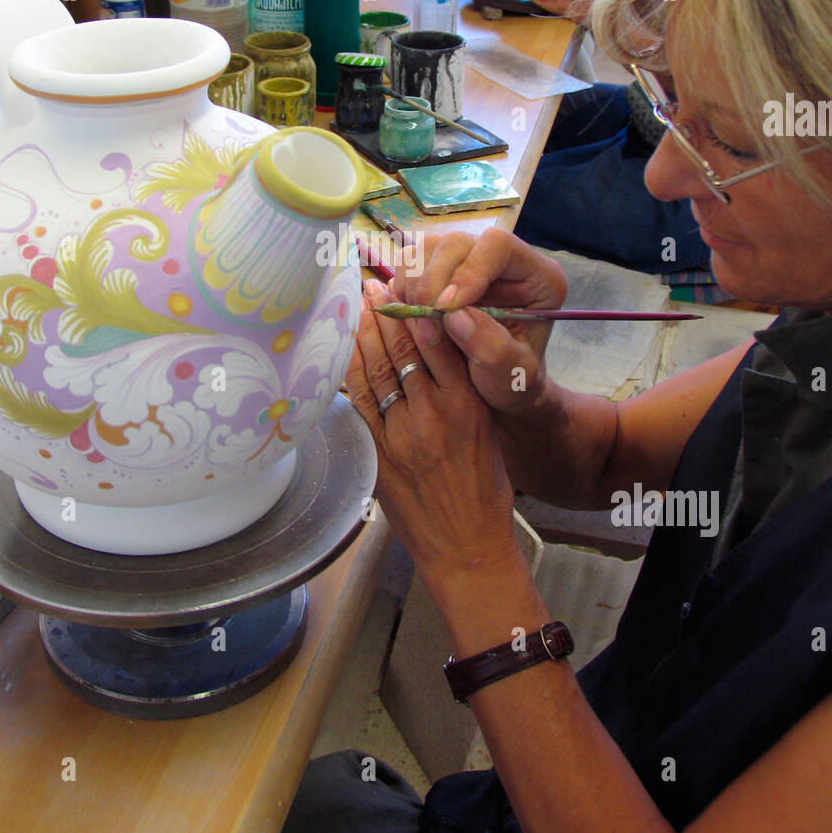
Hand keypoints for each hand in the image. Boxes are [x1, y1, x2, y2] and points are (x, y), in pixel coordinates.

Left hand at [345, 280, 517, 583]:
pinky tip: (343, 349)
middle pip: (407, 351)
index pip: (443, 344)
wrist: (468, 546)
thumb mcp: (488, 432)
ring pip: (380, 371)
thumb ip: (464, 392)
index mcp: (470, 406)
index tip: (409, 286)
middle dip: (388, 314)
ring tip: (358, 307)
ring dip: (366, 335)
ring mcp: (405, 435)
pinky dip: (350, 372)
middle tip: (374, 286)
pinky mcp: (381, 455)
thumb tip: (439, 352)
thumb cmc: (483, 491)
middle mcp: (438, 415)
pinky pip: (360, 403)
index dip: (421, 311)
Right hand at [389, 230, 566, 419]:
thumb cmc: (513, 380)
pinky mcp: (439, 271)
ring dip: (413, 287)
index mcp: (537, 276)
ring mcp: (467, 261)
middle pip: (456, 243)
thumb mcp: (512, 375)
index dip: (468, 271)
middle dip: (432, 283)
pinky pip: (409, 264)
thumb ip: (492, 348)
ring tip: (422, 327)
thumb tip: (453, 315)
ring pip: (427, 248)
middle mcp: (501, 260)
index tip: (447, 309)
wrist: (498, 388)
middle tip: (428, 327)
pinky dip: (402, 290)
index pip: (498, 246)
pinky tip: (414, 320)